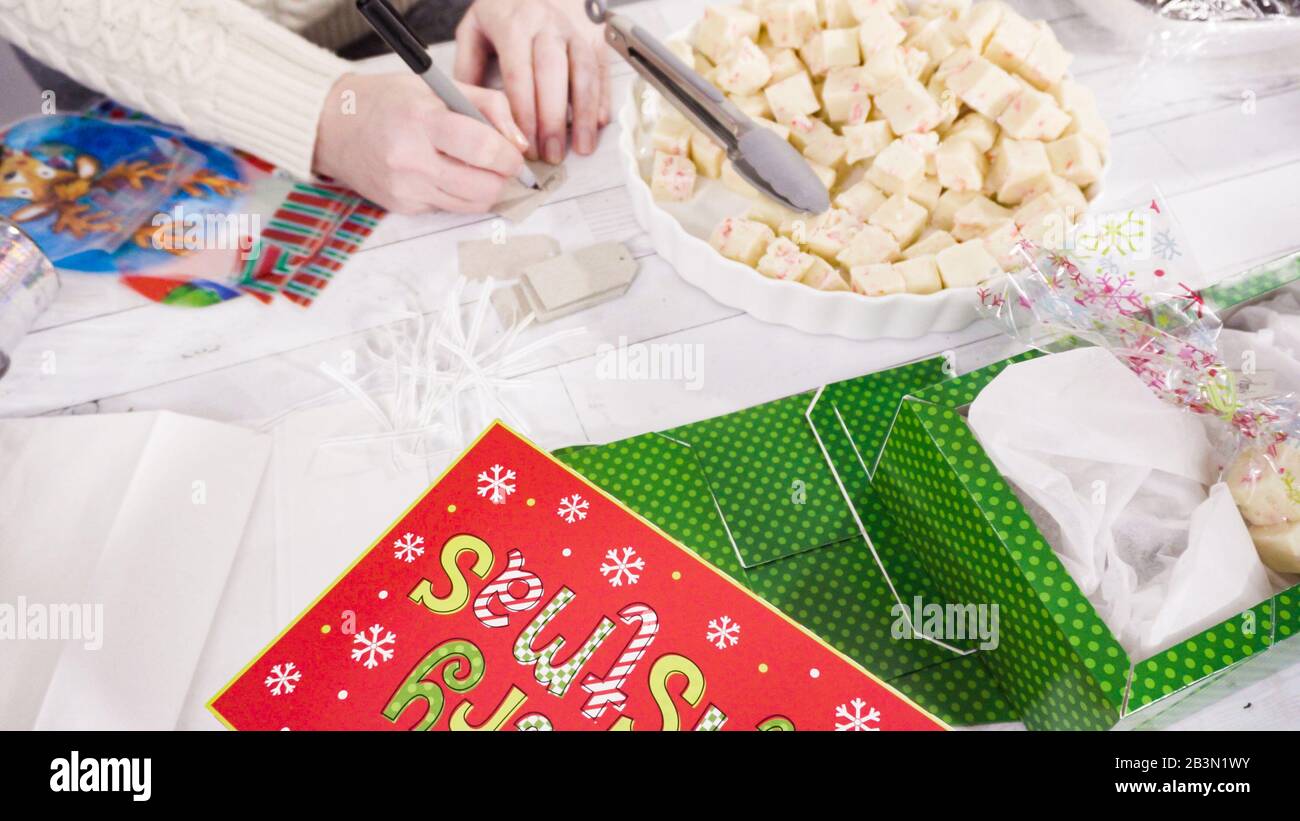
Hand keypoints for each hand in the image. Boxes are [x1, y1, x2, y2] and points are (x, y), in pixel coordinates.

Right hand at [313, 73, 528, 213]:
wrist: (333, 127)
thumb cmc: (388, 101)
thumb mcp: (439, 86)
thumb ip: (488, 106)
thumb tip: (519, 142)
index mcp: (422, 121)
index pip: (482, 148)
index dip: (509, 156)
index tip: (513, 153)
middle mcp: (411, 160)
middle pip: (483, 187)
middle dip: (502, 177)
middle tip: (500, 162)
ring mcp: (406, 189)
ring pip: (471, 205)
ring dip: (485, 189)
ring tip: (476, 166)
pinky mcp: (403, 208)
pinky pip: (449, 208)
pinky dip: (458, 194)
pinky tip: (445, 173)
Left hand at [454, 0, 609, 163]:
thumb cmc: (504, 8)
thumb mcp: (475, 28)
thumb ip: (468, 67)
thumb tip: (470, 111)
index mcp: (514, 24)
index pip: (519, 75)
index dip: (524, 113)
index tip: (523, 143)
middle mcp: (547, 25)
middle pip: (554, 76)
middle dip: (553, 120)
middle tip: (551, 154)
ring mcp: (574, 30)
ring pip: (583, 74)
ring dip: (584, 115)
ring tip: (581, 148)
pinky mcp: (594, 37)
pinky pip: (601, 70)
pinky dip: (602, 99)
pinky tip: (598, 124)